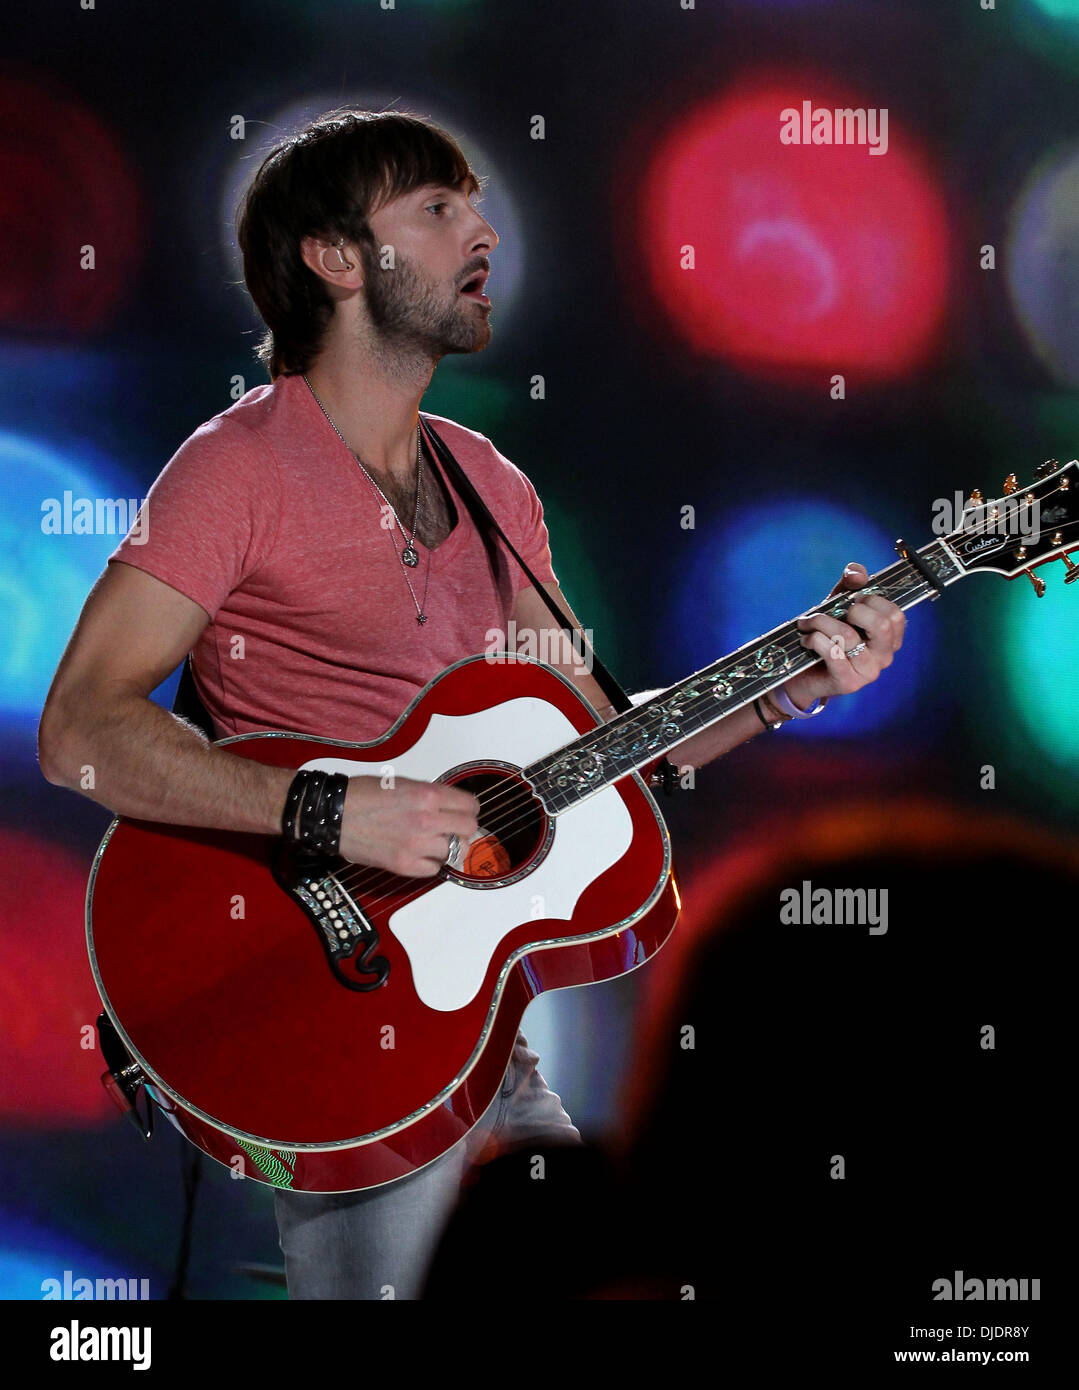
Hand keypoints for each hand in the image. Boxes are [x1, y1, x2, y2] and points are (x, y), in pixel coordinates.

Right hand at [338, 775, 479, 876]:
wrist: (333, 815)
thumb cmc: (363, 794)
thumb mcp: (403, 783)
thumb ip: (429, 795)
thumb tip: (449, 806)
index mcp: (428, 795)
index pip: (470, 806)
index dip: (469, 809)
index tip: (464, 812)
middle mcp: (427, 820)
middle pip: (469, 829)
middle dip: (463, 828)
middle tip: (453, 828)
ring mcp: (417, 845)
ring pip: (454, 851)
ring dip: (446, 846)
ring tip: (433, 841)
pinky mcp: (404, 865)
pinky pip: (434, 869)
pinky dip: (430, 863)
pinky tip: (420, 854)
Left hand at [783, 562, 905, 707]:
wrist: (803, 674)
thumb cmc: (827, 636)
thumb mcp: (839, 606)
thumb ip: (850, 585)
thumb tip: (856, 573)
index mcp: (889, 638)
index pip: (896, 614)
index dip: (873, 600)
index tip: (852, 600)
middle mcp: (885, 657)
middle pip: (882, 625)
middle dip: (852, 610)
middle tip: (832, 611)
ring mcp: (869, 672)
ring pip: (849, 637)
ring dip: (821, 622)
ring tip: (807, 623)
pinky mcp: (848, 683)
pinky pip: (832, 652)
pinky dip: (814, 639)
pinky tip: (806, 639)